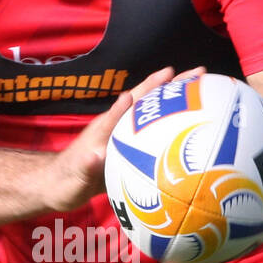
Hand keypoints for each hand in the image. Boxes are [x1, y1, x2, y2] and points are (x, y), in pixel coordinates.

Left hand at [43, 66, 205, 212]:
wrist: (55, 189)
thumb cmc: (64, 180)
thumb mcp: (76, 173)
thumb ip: (87, 164)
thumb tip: (98, 154)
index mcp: (107, 128)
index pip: (133, 102)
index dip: (151, 87)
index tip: (172, 72)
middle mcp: (118, 128)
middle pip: (149, 103)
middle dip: (174, 88)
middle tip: (202, 73)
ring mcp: (124, 139)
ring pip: (155, 118)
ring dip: (178, 107)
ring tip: (206, 97)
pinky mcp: (128, 153)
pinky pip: (156, 137)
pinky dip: (174, 132)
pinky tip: (193, 134)